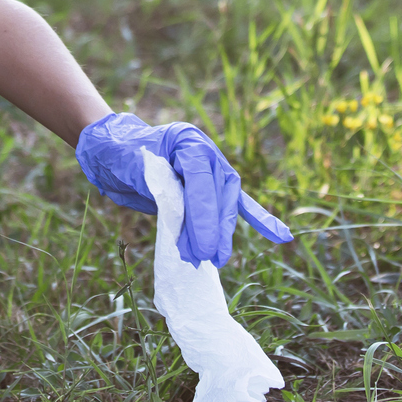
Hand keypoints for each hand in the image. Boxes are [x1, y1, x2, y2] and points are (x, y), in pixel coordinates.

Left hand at [75, 113, 292, 266]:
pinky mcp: (215, 185)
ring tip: (216, 260)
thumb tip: (181, 221)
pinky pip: (239, 204)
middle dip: (213, 229)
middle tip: (206, 259)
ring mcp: (215, 167)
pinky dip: (259, 219)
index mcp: (187, 141)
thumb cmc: (122, 156)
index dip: (203, 214)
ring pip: (227, 204)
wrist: (120, 151)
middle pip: (218, 194)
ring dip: (223, 234)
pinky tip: (281, 236)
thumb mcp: (135, 169)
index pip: (199, 179)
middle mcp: (206, 152)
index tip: (204, 247)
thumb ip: (160, 188)